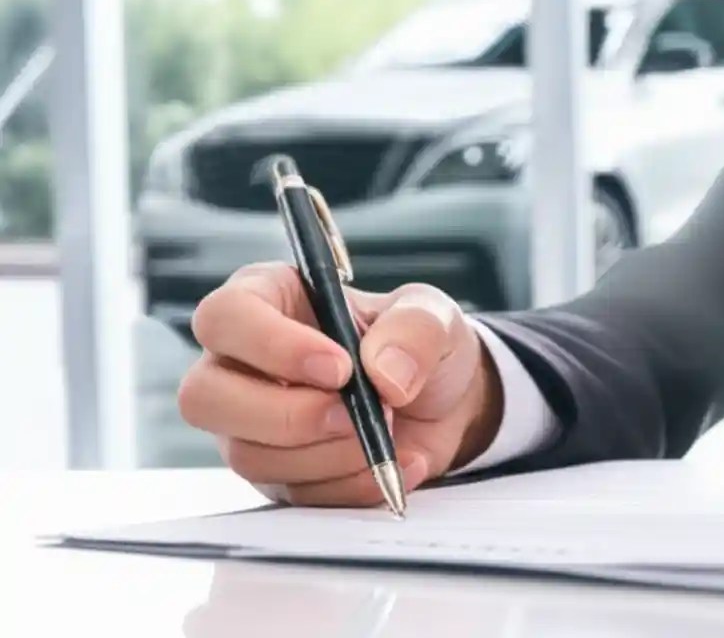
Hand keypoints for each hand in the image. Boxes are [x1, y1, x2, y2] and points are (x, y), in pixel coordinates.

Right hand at [178, 262, 502, 506]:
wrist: (447, 405)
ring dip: (329, 454)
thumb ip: (416, 329)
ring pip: (248, 455)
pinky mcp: (276, 474)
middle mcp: (242, 364)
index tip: (339, 368)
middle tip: (354, 415)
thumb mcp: (434, 317)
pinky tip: (395, 461)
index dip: (272, 345)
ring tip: (388, 433)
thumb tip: (384, 373)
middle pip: (205, 397)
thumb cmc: (420, 346)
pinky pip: (291, 494)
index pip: (225, 317)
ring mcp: (250, 425)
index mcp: (268, 300)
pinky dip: (351, 485)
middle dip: (288, 415)